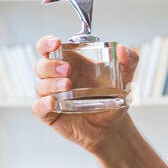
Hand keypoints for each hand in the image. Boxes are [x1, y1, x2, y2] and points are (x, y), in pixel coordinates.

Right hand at [30, 35, 139, 154]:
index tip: (56, 43)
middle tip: (67, 69)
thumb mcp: (125, 77)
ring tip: (67, 86)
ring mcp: (51, 95)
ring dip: (51, 84)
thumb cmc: (113, 97)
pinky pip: (38, 107)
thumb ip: (129, 60)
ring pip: (40, 85)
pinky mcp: (49, 113)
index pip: (48, 48)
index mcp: (70, 62)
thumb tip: (123, 49)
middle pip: (41, 65)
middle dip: (51, 65)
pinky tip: (52, 102)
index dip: (47, 43)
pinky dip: (43, 104)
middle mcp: (56, 77)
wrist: (113, 125)